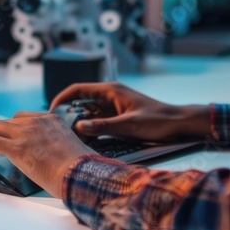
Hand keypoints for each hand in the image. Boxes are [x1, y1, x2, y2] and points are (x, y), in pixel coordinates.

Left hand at [0, 112, 95, 197]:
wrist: (80, 173)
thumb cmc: (80, 168)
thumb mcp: (71, 148)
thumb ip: (58, 146)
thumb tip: (53, 158)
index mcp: (52, 120)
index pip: (25, 117)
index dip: (12, 126)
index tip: (6, 134)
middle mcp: (37, 122)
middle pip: (8, 120)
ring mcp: (26, 133)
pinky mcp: (16, 147)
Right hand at [49, 82, 209, 142]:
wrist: (178, 123)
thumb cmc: (156, 120)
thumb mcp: (128, 125)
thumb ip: (103, 126)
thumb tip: (79, 126)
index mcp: (111, 90)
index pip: (78, 89)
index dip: (62, 98)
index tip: (51, 111)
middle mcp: (110, 95)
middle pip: (82, 101)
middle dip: (70, 114)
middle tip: (60, 129)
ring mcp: (114, 106)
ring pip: (89, 113)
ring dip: (81, 123)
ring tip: (72, 137)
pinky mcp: (119, 116)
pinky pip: (99, 120)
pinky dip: (92, 128)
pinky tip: (88, 140)